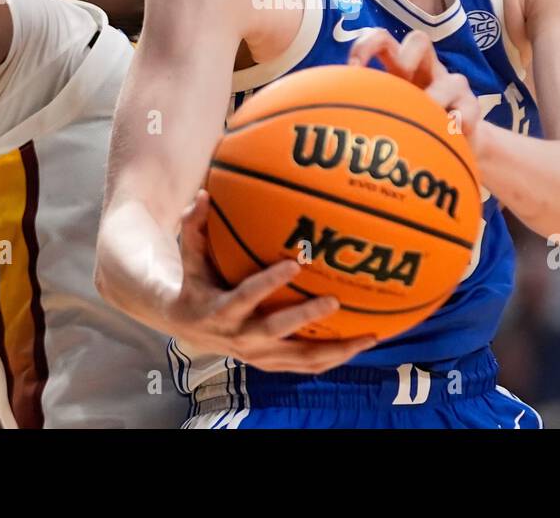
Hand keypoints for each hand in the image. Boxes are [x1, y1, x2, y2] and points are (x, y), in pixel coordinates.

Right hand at [164, 190, 377, 372]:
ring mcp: (259, 355)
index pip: (246, 296)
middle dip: (305, 317)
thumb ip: (194, 227)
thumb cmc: (197, 284)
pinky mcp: (272, 364)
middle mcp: (242, 337)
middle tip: (335, 300)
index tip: (294, 263)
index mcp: (222, 311)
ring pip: (301, 359)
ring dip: (336, 350)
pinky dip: (335, 358)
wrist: (191, 329)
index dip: (269, 283)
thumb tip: (204, 194)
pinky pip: (307, 366)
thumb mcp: (191, 258)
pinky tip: (363, 344)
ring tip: (369, 337)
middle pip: (277, 331)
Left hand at [346, 28, 482, 148]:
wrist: (453, 148)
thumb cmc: (408, 127)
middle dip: (408, 56)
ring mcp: (452, 89)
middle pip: (420, 41)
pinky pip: (470, 109)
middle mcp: (426, 72)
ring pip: (453, 79)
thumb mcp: (380, 115)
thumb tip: (309, 122)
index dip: (366, 45)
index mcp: (400, 69)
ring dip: (437, 97)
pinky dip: (460, 120)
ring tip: (427, 115)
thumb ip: (355, 111)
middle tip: (399, 80)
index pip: (381, 40)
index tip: (351, 69)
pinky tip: (451, 132)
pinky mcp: (473, 109)